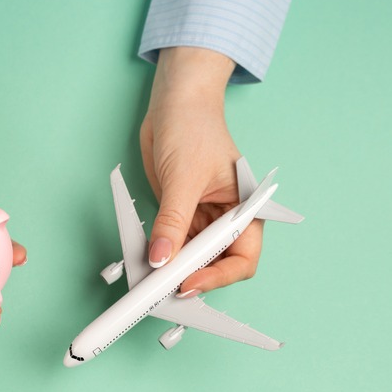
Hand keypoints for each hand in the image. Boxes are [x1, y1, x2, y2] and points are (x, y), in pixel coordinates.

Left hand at [140, 47, 262, 296]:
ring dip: (171, 268)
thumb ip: (172, 221)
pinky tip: (145, 257)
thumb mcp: (183, 178)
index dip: (218, 277)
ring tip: (148, 277)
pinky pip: (171, 243)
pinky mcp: (180, 215)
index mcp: (245, 209)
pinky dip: (159, 253)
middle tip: (161, 288)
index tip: (187, 283)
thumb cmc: (194, 128)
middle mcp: (226, 219)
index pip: (242, 257)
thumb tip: (161, 258)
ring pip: (190, 258)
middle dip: (191, 276)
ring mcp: (202, 219)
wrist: (174, 103)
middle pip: (216, 264)